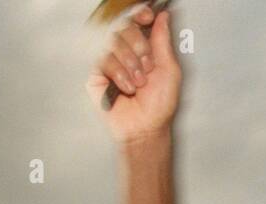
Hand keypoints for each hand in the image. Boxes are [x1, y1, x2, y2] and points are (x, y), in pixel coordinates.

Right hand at [88, 7, 180, 145]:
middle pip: (122, 26)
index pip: (135, 20)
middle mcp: (125, 52)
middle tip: (147, 66)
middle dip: (138, 45)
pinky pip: (103, 59)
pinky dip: (118, 74)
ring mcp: (109, 61)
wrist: (145, 128)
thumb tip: (163, 17)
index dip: (139, 14)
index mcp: (142, 48)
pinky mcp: (96, 74)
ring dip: (130, 63)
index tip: (147, 16)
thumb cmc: (159, 106)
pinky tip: (126, 88)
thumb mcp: (169, 70)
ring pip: (112, 42)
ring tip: (138, 83)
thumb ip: (163, 41)